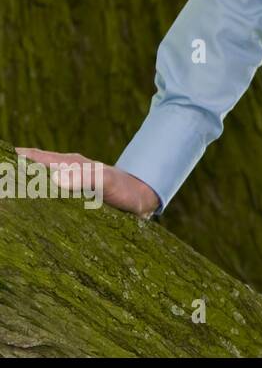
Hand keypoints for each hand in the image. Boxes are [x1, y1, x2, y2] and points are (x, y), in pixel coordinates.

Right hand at [15, 147, 160, 218]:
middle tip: (1, 183)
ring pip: (38, 181)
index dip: (14, 158)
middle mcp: (65, 170)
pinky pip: (47, 194)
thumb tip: (54, 178)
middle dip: (13, 172)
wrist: (142, 197)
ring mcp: (68, 182)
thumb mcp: (104, 182)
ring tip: (8, 195)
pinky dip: (34, 198)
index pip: (33, 157)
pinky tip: (27, 210)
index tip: (1, 162)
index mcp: (67, 163)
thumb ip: (83, 179)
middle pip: (31, 167)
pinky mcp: (73, 196)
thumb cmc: (123, 189)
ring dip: (22, 185)